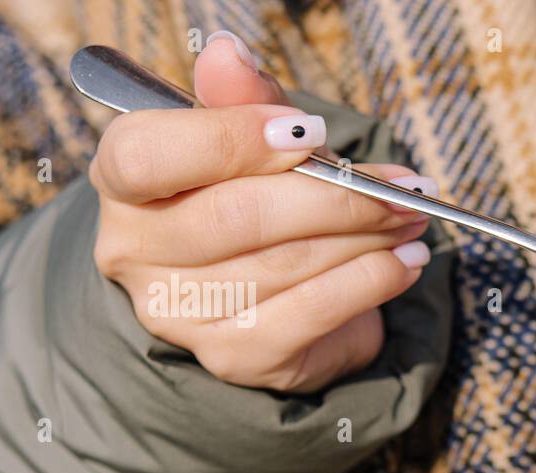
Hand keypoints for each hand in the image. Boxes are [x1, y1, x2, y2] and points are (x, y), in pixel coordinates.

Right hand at [90, 32, 436, 391]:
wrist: (268, 296)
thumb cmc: (254, 199)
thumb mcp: (251, 140)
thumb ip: (242, 100)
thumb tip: (229, 53)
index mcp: (124, 184)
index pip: (150, 156)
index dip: (232, 138)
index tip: (309, 132)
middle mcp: (135, 253)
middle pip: (238, 216)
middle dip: (335, 195)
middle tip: (400, 187)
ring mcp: (182, 312)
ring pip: (286, 264)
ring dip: (367, 237)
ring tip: (411, 217)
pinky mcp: (235, 356)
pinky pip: (313, 313)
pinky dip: (371, 282)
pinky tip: (405, 264)